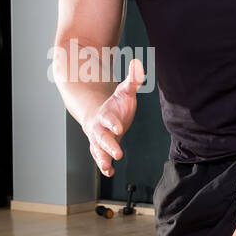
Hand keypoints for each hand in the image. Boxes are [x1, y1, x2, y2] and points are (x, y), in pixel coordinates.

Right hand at [83, 59, 144, 176]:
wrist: (99, 114)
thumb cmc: (115, 104)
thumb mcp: (124, 92)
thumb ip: (132, 80)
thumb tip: (138, 62)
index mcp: (106, 115)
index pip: (109, 119)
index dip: (113, 123)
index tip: (119, 128)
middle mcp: (99, 128)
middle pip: (102, 138)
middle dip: (109, 146)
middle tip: (118, 154)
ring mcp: (98, 139)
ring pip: (97, 150)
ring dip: (102, 159)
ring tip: (107, 168)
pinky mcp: (100, 148)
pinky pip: (99, 157)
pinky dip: (104, 165)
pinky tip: (109, 172)